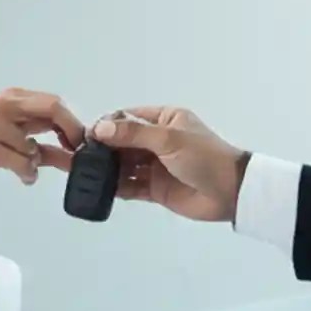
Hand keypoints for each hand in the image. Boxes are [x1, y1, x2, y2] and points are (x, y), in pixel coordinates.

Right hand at [0, 88, 83, 195]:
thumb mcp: (8, 139)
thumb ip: (39, 141)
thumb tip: (72, 153)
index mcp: (9, 98)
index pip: (53, 102)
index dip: (72, 123)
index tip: (79, 143)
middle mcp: (2, 105)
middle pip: (53, 109)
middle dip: (70, 133)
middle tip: (74, 154)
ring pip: (35, 146)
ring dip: (36, 162)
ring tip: (26, 168)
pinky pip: (23, 162)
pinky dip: (28, 173)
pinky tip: (24, 177)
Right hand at [78, 106, 249, 221]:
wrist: (231, 192)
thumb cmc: (205, 157)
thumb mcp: (169, 139)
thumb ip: (134, 134)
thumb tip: (101, 128)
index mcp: (165, 120)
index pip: (128, 118)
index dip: (108, 125)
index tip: (87, 134)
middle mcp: (158, 141)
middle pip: (123, 142)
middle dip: (104, 148)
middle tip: (79, 156)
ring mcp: (156, 165)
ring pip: (125, 165)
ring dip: (108, 168)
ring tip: (85, 173)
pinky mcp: (156, 188)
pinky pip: (131, 186)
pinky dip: (117, 187)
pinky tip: (101, 188)